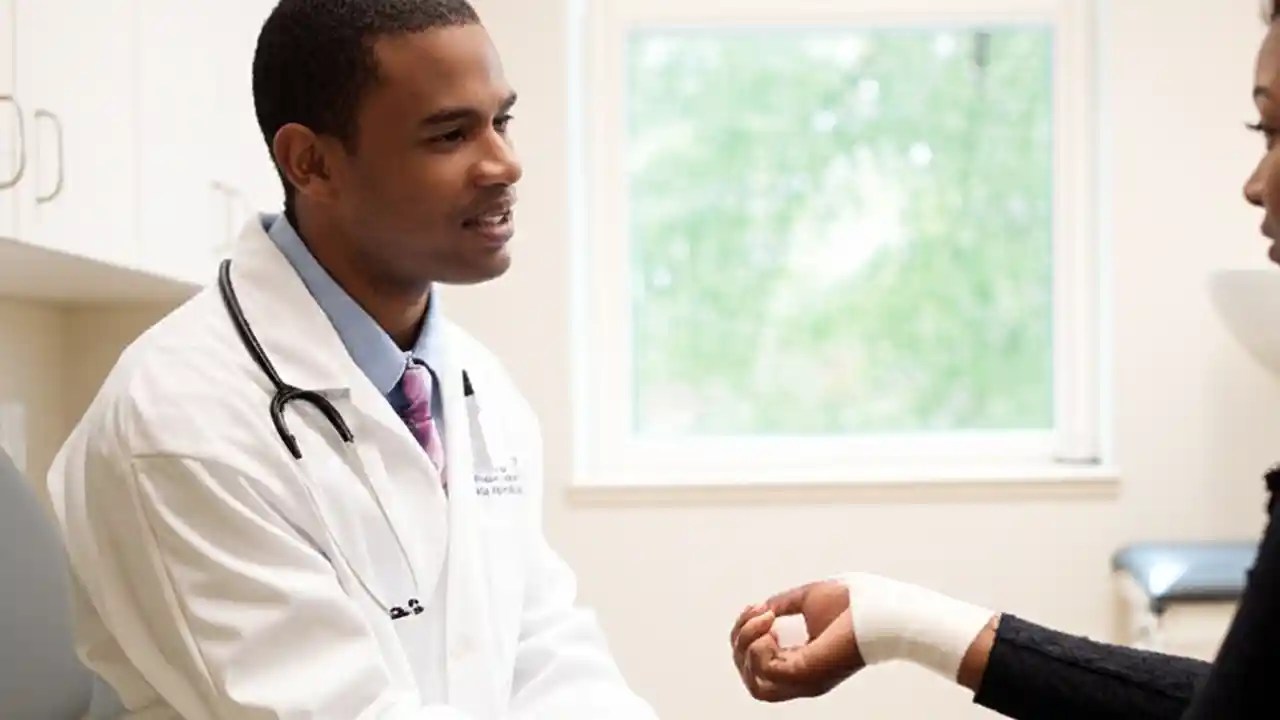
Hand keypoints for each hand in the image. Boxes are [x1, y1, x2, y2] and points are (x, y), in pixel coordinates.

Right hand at [729, 580, 864, 701]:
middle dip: (740, 640)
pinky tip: (773, 627)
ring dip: (746, 646)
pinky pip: (766, 673)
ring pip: (755, 682)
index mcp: (802, 662)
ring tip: (764, 621)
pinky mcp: (806, 674)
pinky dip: (759, 647)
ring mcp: (804, 679)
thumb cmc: (856, 604)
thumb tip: (761, 608)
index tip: (756, 608)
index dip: (746, 636)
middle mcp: (801, 677)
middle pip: (751, 677)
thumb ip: (783, 605)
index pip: (758, 665)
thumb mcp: (807, 600)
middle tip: (757, 613)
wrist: (882, 607)